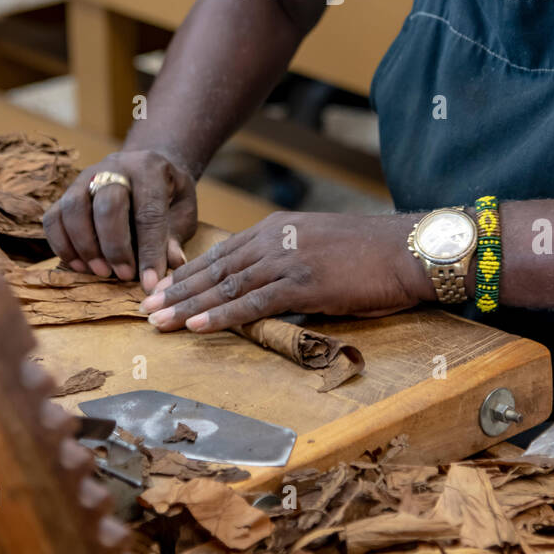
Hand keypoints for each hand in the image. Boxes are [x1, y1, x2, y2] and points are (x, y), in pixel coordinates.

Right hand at [43, 150, 197, 292]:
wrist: (145, 170)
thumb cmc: (168, 196)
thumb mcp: (183, 210)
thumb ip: (176, 235)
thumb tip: (172, 263)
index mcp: (150, 168)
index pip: (149, 211)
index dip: (150, 250)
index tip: (150, 282)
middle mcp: (114, 167)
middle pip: (107, 204)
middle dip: (115, 246)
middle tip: (124, 275)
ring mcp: (85, 177)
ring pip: (74, 207)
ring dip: (86, 246)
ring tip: (101, 272)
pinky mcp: (66, 192)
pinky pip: (53, 217)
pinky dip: (62, 245)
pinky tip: (79, 266)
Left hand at [140, 211, 434, 331]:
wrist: (408, 249)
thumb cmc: (372, 254)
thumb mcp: (320, 248)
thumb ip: (289, 263)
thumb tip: (269, 290)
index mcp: (278, 228)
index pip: (222, 252)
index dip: (189, 272)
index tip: (162, 288)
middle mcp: (276, 239)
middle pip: (215, 268)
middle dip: (177, 289)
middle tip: (144, 308)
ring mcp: (288, 260)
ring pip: (225, 285)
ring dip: (187, 305)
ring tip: (157, 321)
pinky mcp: (303, 284)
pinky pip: (252, 304)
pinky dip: (220, 316)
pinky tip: (196, 326)